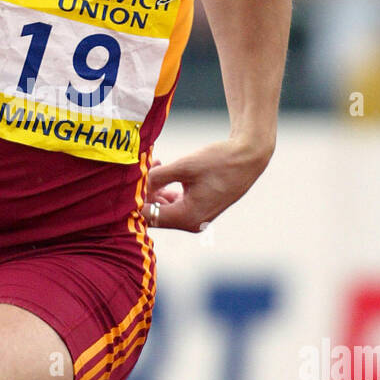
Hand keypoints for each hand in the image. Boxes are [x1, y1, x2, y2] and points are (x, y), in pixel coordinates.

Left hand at [144, 137, 272, 233]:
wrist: (249, 157)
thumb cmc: (219, 161)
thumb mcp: (184, 167)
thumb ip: (157, 177)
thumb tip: (136, 185)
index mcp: (187, 217)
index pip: (149, 216)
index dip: (135, 199)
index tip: (131, 179)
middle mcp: (191, 223)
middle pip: (155, 213)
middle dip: (145, 190)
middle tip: (144, 166)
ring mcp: (196, 217)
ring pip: (163, 207)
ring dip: (155, 187)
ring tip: (156, 162)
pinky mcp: (200, 208)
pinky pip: (175, 203)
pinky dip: (167, 188)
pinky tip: (164, 168)